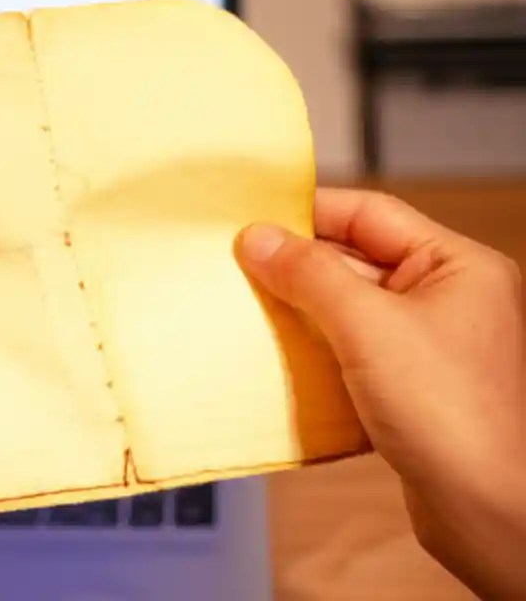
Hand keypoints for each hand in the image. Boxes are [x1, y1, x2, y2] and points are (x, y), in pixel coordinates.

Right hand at [237, 188, 524, 599]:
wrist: (488, 511)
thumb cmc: (450, 413)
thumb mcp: (368, 326)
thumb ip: (309, 274)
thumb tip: (257, 236)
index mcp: (457, 266)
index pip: (370, 214)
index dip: (308, 212)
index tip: (251, 219)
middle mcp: (449, 299)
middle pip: (355, 260)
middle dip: (296, 268)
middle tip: (237, 269)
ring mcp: (430, 346)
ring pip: (348, 310)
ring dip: (299, 313)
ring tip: (247, 314)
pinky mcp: (410, 389)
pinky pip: (350, 354)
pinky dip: (313, 354)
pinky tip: (277, 362)